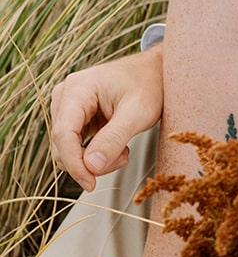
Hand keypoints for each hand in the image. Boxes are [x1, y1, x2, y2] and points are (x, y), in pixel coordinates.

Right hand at [50, 46, 164, 189]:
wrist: (156, 72)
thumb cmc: (149, 85)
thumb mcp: (137, 113)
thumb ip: (114, 139)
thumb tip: (91, 167)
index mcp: (77, 89)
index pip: (63, 134)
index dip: (74, 164)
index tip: (90, 184)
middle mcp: (65, 95)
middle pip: (63, 143)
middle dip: (89, 162)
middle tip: (122, 160)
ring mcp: (68, 105)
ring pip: (68, 148)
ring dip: (94, 160)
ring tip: (124, 152)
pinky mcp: (75, 116)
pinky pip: (76, 144)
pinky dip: (95, 154)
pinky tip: (119, 149)